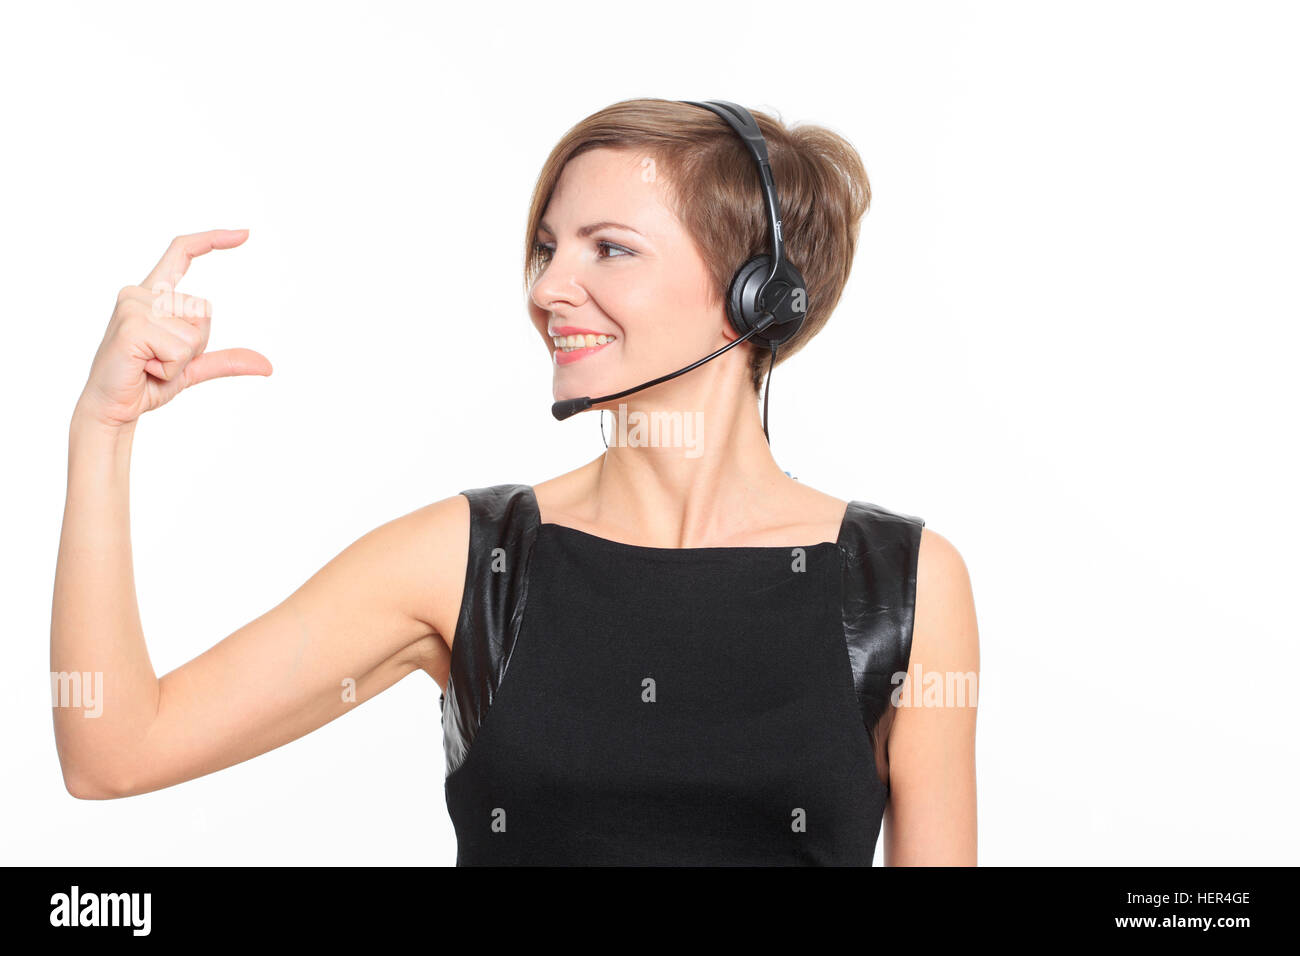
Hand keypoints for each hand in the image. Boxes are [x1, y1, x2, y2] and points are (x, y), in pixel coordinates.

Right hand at [76, 229, 271, 428]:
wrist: (114, 409)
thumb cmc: (147, 383)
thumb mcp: (193, 367)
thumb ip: (226, 360)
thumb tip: (267, 366)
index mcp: (153, 295)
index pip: (182, 254)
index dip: (212, 240)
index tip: (244, 233)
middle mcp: (140, 293)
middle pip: (205, 310)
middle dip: (195, 345)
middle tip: (160, 359)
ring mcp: (133, 306)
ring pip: (195, 332)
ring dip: (181, 359)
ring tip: (150, 364)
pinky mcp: (132, 326)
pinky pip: (181, 349)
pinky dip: (171, 368)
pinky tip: (144, 368)